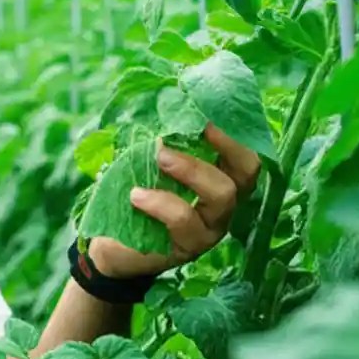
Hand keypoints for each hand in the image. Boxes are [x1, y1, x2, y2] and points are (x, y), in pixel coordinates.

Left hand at [89, 123, 261, 278]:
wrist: (113, 246)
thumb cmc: (137, 197)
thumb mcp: (151, 168)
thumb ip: (165, 145)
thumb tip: (164, 109)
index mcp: (220, 182)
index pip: (246, 158)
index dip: (236, 136)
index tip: (209, 117)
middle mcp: (223, 207)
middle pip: (245, 176)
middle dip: (221, 147)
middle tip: (186, 131)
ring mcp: (209, 230)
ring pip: (222, 198)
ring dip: (190, 170)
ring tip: (159, 157)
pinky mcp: (188, 248)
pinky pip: (184, 221)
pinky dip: (159, 202)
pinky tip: (136, 195)